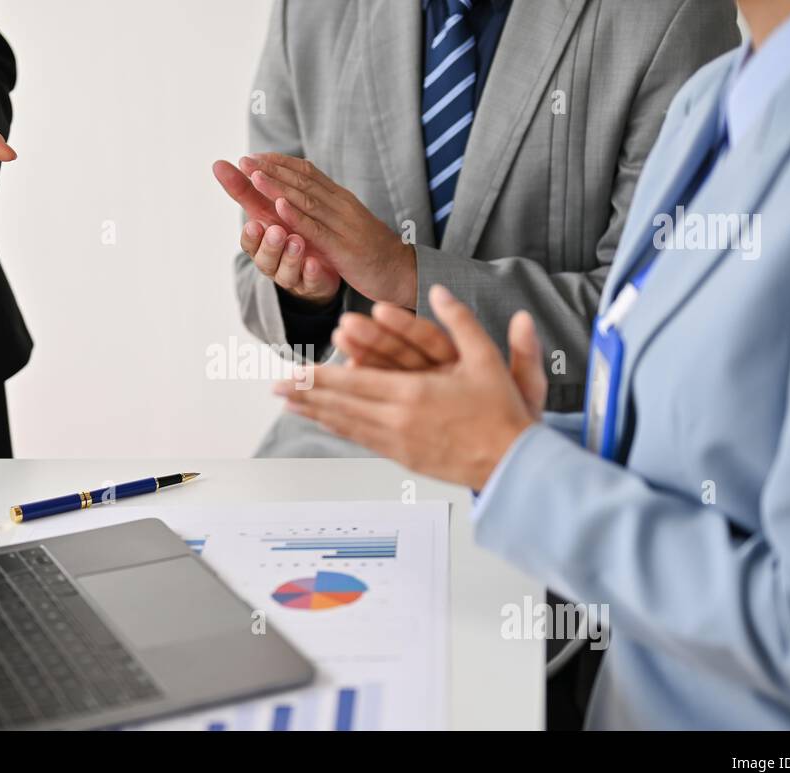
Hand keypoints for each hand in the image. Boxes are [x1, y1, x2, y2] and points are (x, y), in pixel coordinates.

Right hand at [213, 160, 341, 306]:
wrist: (317, 259)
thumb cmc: (285, 228)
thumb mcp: (265, 209)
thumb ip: (244, 189)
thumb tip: (217, 163)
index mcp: (261, 243)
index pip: (250, 242)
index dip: (252, 236)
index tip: (255, 224)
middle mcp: (273, 262)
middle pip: (266, 260)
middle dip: (271, 246)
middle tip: (277, 231)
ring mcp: (293, 275)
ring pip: (288, 273)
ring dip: (291, 257)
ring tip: (298, 242)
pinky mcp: (313, 284)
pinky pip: (311, 283)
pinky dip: (311, 274)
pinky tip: (314, 264)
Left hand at [241, 153, 418, 307]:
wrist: (401, 271)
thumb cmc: (372, 250)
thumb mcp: (347, 222)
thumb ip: (327, 207)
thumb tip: (305, 193)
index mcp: (340, 198)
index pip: (307, 172)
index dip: (279, 162)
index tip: (255, 155)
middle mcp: (341, 205)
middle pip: (302, 181)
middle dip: (271, 169)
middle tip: (244, 159)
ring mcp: (343, 224)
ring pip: (306, 200)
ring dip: (278, 186)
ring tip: (254, 175)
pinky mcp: (343, 247)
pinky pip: (317, 229)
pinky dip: (296, 216)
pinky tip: (278, 206)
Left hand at [275, 286, 545, 489]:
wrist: (513, 464)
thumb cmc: (502, 413)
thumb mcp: (487, 359)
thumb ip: (462, 322)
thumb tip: (440, 291)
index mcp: (413, 394)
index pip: (354, 382)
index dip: (319, 377)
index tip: (293, 371)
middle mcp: (399, 420)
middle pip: (341, 404)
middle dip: (306, 394)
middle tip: (275, 387)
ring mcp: (399, 442)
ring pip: (347, 425)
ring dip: (315, 414)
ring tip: (289, 405)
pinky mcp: (404, 457)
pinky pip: (362, 440)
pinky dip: (339, 429)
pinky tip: (325, 423)